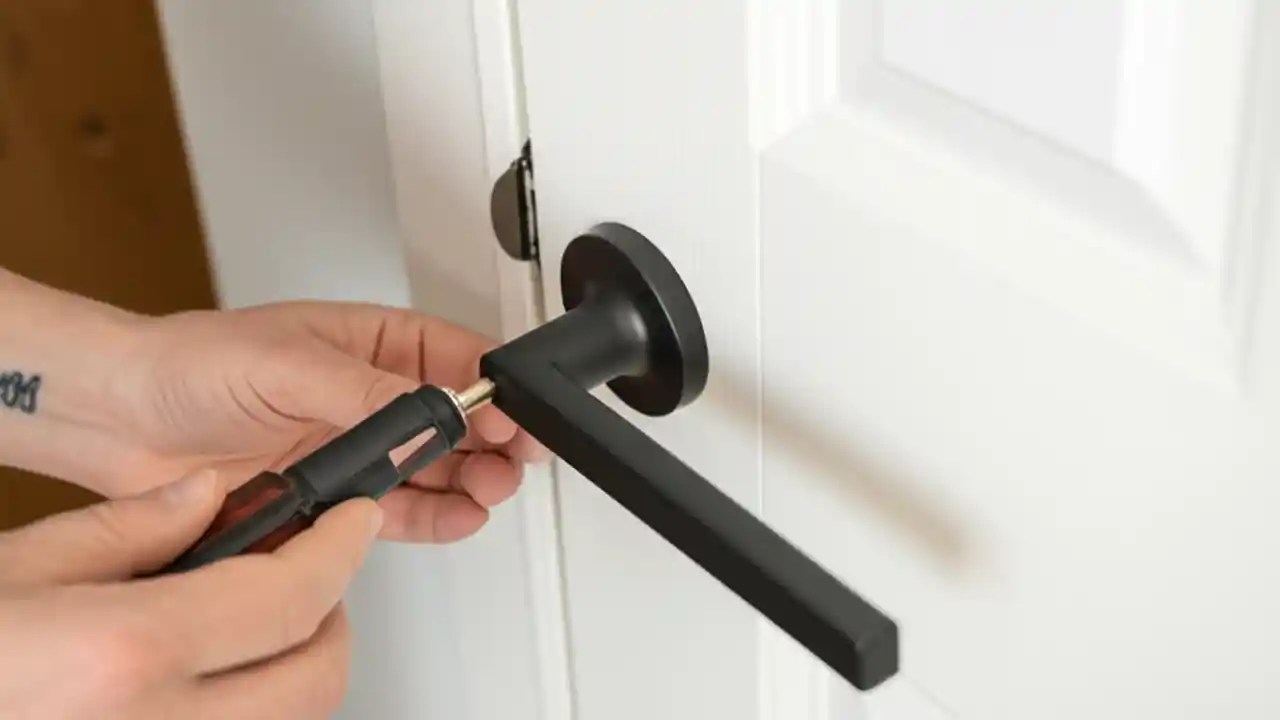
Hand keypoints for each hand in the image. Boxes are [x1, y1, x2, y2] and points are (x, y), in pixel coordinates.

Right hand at [0, 471, 380, 719]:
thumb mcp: (15, 567)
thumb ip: (128, 529)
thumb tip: (208, 496)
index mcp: (124, 655)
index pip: (290, 598)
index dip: (339, 549)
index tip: (352, 520)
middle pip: (317, 676)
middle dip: (330, 614)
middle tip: (301, 569)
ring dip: (295, 666)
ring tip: (250, 620)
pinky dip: (252, 708)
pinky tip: (211, 673)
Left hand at [96, 302, 545, 542]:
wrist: (120, 419)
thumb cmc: (190, 363)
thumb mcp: (287, 363)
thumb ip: (366, 394)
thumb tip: (432, 416)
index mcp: (371, 343)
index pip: (455, 358)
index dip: (493, 386)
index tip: (515, 413)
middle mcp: (369, 395)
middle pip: (458, 419)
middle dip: (492, 440)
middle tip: (509, 462)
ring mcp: (353, 448)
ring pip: (436, 467)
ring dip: (470, 481)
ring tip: (486, 493)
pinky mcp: (333, 496)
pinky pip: (399, 509)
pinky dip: (434, 517)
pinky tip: (456, 517)